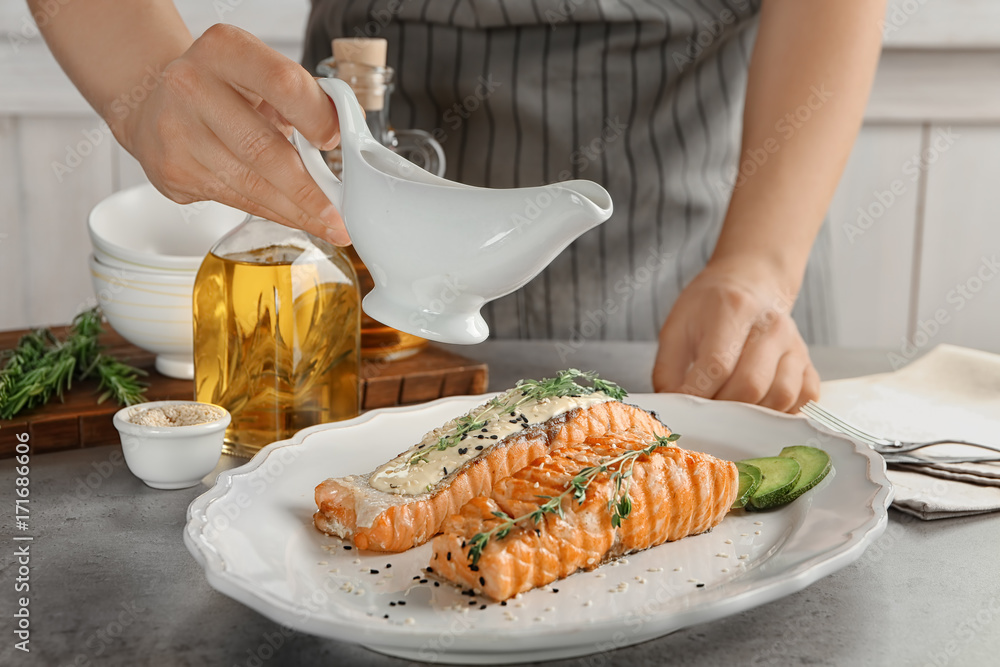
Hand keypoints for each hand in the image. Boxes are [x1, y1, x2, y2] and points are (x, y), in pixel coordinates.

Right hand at [110, 24, 346, 244]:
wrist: (155, 102)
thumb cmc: (222, 89)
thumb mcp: (261, 75)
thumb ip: (303, 97)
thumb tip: (346, 135)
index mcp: (224, 50)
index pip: (283, 84)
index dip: (317, 118)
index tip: (337, 143)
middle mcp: (191, 86)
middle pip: (264, 148)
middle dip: (309, 190)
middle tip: (339, 214)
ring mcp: (176, 131)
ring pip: (250, 184)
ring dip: (296, 211)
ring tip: (327, 224)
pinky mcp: (173, 170)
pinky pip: (235, 200)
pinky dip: (273, 213)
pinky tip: (295, 218)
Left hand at [652, 260, 819, 412]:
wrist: (751, 283)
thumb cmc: (710, 307)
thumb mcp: (676, 328)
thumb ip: (668, 371)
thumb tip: (672, 411)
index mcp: (734, 309)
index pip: (718, 365)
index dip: (698, 395)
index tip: (685, 409)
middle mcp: (771, 326)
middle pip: (751, 386)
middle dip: (723, 410)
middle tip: (707, 412)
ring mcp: (794, 345)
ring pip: (781, 397)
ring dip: (752, 415)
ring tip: (732, 410)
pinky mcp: (808, 362)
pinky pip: (805, 399)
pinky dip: (782, 413)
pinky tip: (760, 408)